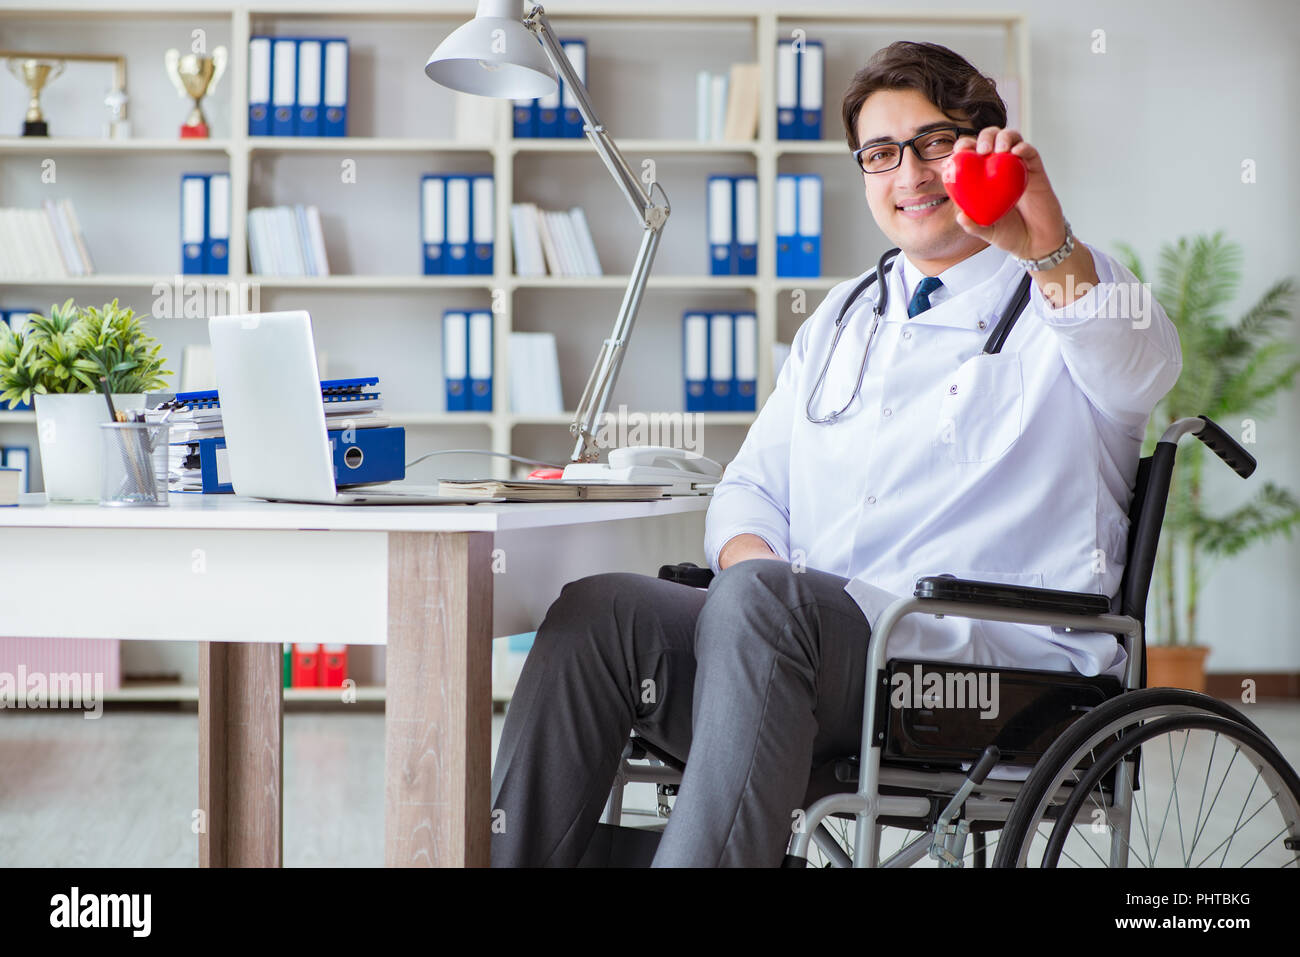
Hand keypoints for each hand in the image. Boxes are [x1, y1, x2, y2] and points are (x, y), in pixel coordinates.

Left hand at [944, 126, 1067, 261]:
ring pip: (1011, 139)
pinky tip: (1017, 152)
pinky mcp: (1035, 170)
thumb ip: (973, 226)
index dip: (963, 147)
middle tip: (982, 150)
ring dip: (1004, 137)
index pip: (970, 154)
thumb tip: (960, 217)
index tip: (958, 151)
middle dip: (985, 137)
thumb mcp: (987, 232)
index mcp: (982, 178)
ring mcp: (1017, 167)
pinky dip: (1024, 148)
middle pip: (991, 139)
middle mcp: (999, 168)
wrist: (1036, 241)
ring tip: (999, 149)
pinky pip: (1030, 152)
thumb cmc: (1009, 233)